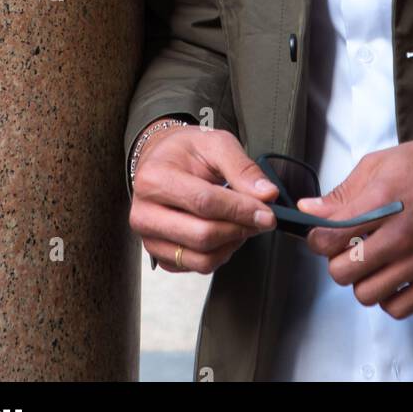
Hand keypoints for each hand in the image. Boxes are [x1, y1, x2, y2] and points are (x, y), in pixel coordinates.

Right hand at [129, 125, 277, 274]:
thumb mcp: (216, 144)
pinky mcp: (159, 255)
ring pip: (201, 259)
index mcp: (154, 179)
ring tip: (241, 223)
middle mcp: (145, 213)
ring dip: (232, 245)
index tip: (267, 213)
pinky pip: (196, 267)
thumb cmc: (186, 152)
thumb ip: (243, 168)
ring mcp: (149, 239)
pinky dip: (219, 254)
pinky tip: (224, 233)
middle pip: (202, 236)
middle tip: (260, 218)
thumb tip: (267, 194)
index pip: (204, 203)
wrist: (162, 159)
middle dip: (240, 229)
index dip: (240, 210)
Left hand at [296, 136, 412, 318]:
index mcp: (382, 201)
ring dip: (360, 281)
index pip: (329, 237)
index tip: (322, 234)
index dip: (316, 238)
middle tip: (346, 249)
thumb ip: (343, 191)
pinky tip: (390, 278)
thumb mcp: (380, 164)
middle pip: (342, 271)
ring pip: (367, 294)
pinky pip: (398, 308)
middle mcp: (400, 235)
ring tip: (369, 263)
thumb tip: (309, 209)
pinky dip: (387, 298)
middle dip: (336, 260)